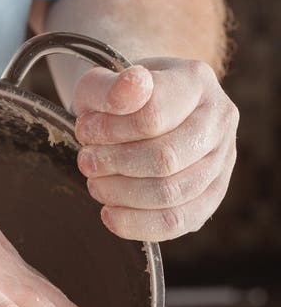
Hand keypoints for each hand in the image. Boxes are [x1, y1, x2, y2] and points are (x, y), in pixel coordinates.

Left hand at [73, 59, 238, 240]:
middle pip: (166, 158)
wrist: (143, 114)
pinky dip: (136, 224)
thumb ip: (111, 85)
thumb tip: (133, 87)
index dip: (110, 131)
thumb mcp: (104, 82)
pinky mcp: (211, 197)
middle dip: (115, 165)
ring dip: (122, 194)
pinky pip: (176, 222)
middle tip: (87, 162)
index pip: (153, 115)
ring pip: (171, 193)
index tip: (84, 131)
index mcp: (196, 81)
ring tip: (96, 184)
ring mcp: (221, 161)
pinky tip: (110, 213)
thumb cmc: (121, 101)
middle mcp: (218, 120)